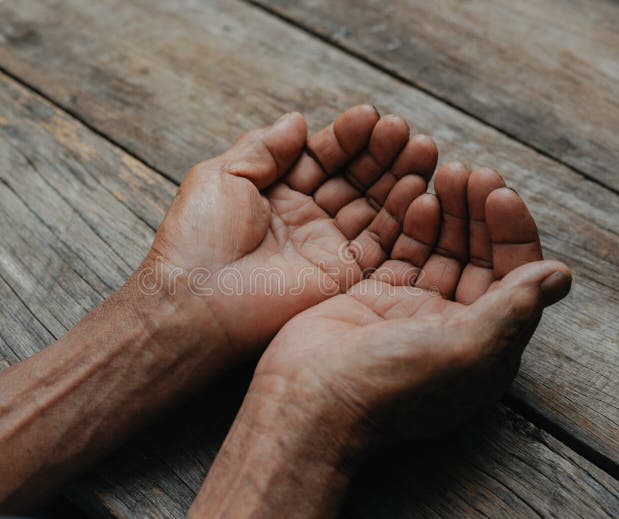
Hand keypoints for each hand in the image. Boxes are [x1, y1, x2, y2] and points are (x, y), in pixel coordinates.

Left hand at [142, 106, 437, 354]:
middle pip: (354, 179)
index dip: (346, 137)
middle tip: (401, 131)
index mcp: (276, 194)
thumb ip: (264, 148)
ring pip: (374, 207)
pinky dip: (403, 216)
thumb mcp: (223, 176)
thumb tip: (297, 120)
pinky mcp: (344, 277)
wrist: (197, 301)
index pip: (322, 158)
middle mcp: (306, 220)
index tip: (369, 117)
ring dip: (399, 177)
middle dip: (380, 153)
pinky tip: (419, 188)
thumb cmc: (198, 239)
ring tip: (420, 148)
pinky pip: (383, 242)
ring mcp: (327, 248)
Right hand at [257, 163, 571, 444]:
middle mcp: (453, 325)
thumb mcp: (467, 349)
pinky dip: (410, 222)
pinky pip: (401, 250)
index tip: (499, 193)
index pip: (513, 276)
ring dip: (448, 211)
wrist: (312, 400)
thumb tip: (560, 275)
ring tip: (446, 173)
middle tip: (470, 173)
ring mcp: (411, 308)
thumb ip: (513, 309)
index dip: (512, 232)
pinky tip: (416, 194)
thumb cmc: (392, 386)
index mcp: (485, 343)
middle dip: (479, 213)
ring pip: (440, 248)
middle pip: (477, 256)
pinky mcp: (375, 296)